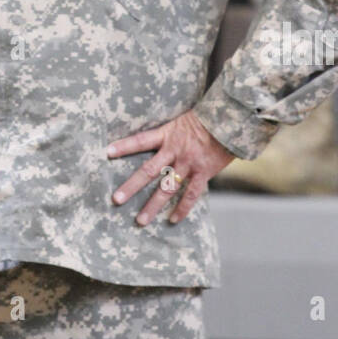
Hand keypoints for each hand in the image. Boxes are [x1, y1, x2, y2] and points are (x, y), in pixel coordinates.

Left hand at [108, 109, 234, 224]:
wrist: (230, 120)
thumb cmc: (206, 118)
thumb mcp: (182, 119)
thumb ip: (169, 132)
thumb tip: (156, 140)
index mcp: (168, 134)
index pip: (141, 140)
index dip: (124, 146)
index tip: (106, 152)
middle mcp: (175, 150)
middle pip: (149, 171)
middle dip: (131, 186)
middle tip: (116, 199)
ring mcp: (188, 164)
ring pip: (167, 188)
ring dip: (153, 205)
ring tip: (140, 220)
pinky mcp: (203, 173)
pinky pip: (191, 195)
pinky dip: (182, 208)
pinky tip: (172, 220)